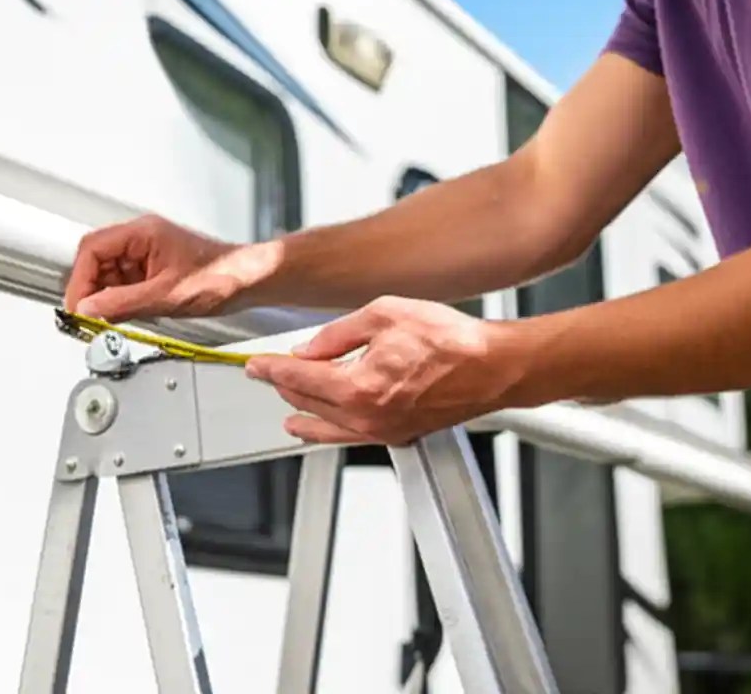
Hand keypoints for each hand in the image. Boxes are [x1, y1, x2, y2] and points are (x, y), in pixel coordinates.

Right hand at [63, 214, 275, 321]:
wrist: (249, 281)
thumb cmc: (221, 277)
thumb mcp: (166, 296)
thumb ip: (123, 304)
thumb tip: (89, 310)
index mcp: (143, 233)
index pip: (93, 249)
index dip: (79, 280)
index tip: (78, 306)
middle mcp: (141, 239)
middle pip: (96, 261)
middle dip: (90, 290)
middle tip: (89, 317)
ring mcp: (146, 254)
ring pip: (108, 274)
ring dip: (105, 298)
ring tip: (109, 320)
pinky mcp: (153, 269)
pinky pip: (124, 283)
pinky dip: (119, 301)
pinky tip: (125, 315)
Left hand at [244, 296, 525, 444]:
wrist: (495, 367)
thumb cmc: (452, 340)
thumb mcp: (385, 315)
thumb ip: (338, 334)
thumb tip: (308, 348)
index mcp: (358, 387)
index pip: (297, 378)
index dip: (270, 368)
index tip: (254, 364)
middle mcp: (366, 417)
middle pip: (307, 402)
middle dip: (282, 385)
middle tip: (265, 373)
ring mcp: (382, 431)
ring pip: (325, 425)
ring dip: (301, 410)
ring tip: (284, 402)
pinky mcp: (398, 434)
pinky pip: (349, 435)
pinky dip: (327, 427)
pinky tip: (320, 422)